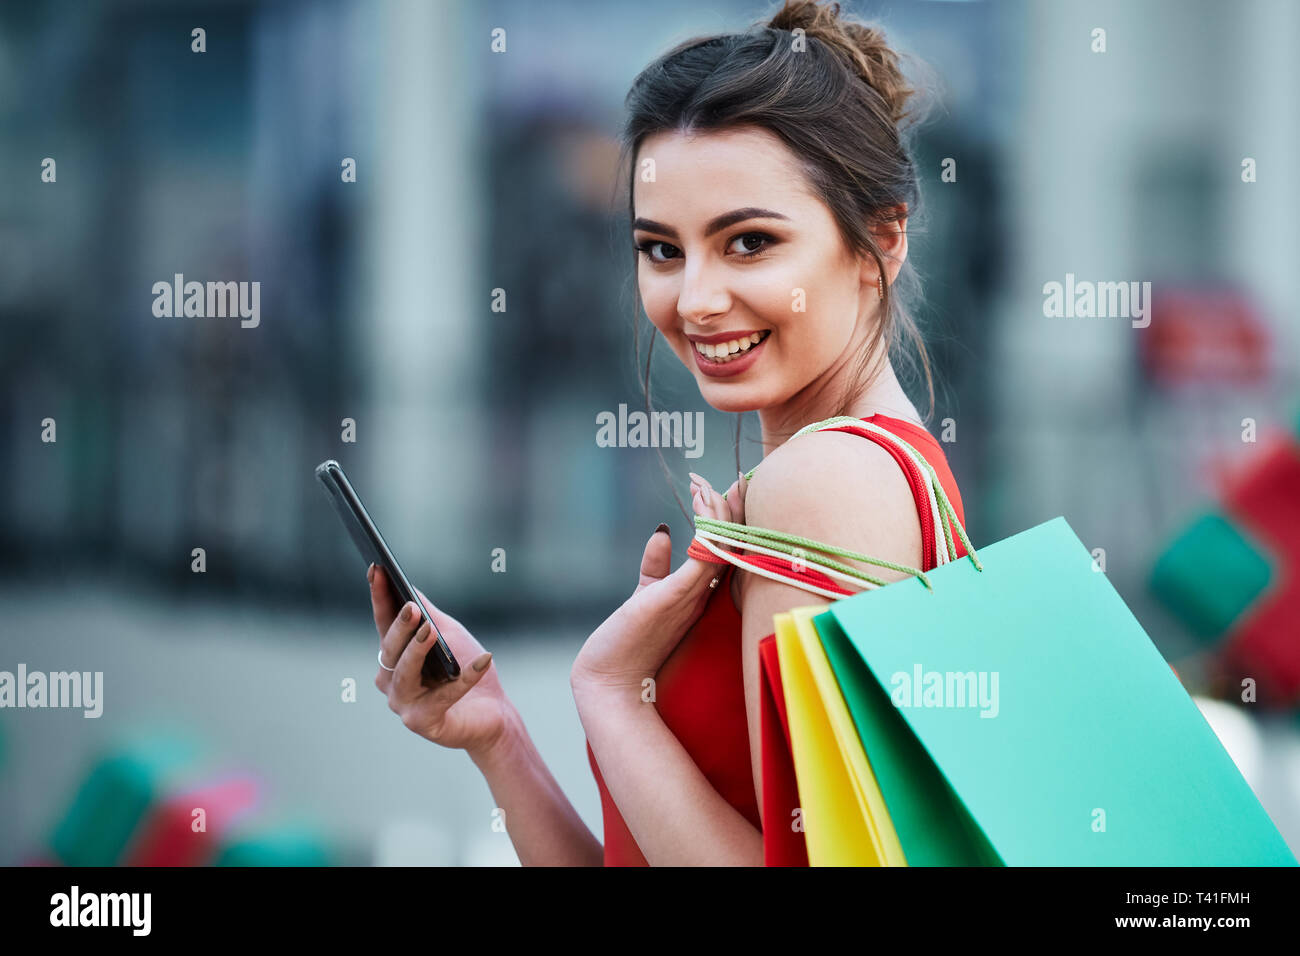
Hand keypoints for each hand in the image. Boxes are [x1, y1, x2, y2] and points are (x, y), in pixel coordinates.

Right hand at [369, 565, 514, 758]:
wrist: (493, 713)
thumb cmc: (465, 669)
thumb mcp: (449, 635)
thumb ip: (428, 614)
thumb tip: (408, 586)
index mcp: (395, 657)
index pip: (383, 623)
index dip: (379, 597)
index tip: (376, 569)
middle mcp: (392, 681)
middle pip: (391, 649)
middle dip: (400, 627)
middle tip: (410, 608)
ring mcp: (404, 704)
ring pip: (405, 673)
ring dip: (418, 651)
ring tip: (431, 631)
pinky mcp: (424, 723)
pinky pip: (444, 696)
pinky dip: (466, 677)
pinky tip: (484, 659)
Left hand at [570, 469, 747, 693]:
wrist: (610, 682)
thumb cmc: (628, 645)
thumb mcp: (645, 593)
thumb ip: (655, 564)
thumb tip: (662, 531)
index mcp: (701, 592)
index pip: (728, 548)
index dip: (733, 518)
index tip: (735, 486)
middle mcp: (705, 593)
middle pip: (736, 543)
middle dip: (737, 509)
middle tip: (738, 477)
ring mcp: (696, 594)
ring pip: (726, 543)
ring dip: (722, 509)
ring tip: (713, 483)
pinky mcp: (679, 594)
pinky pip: (706, 552)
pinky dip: (709, 525)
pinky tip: (703, 500)